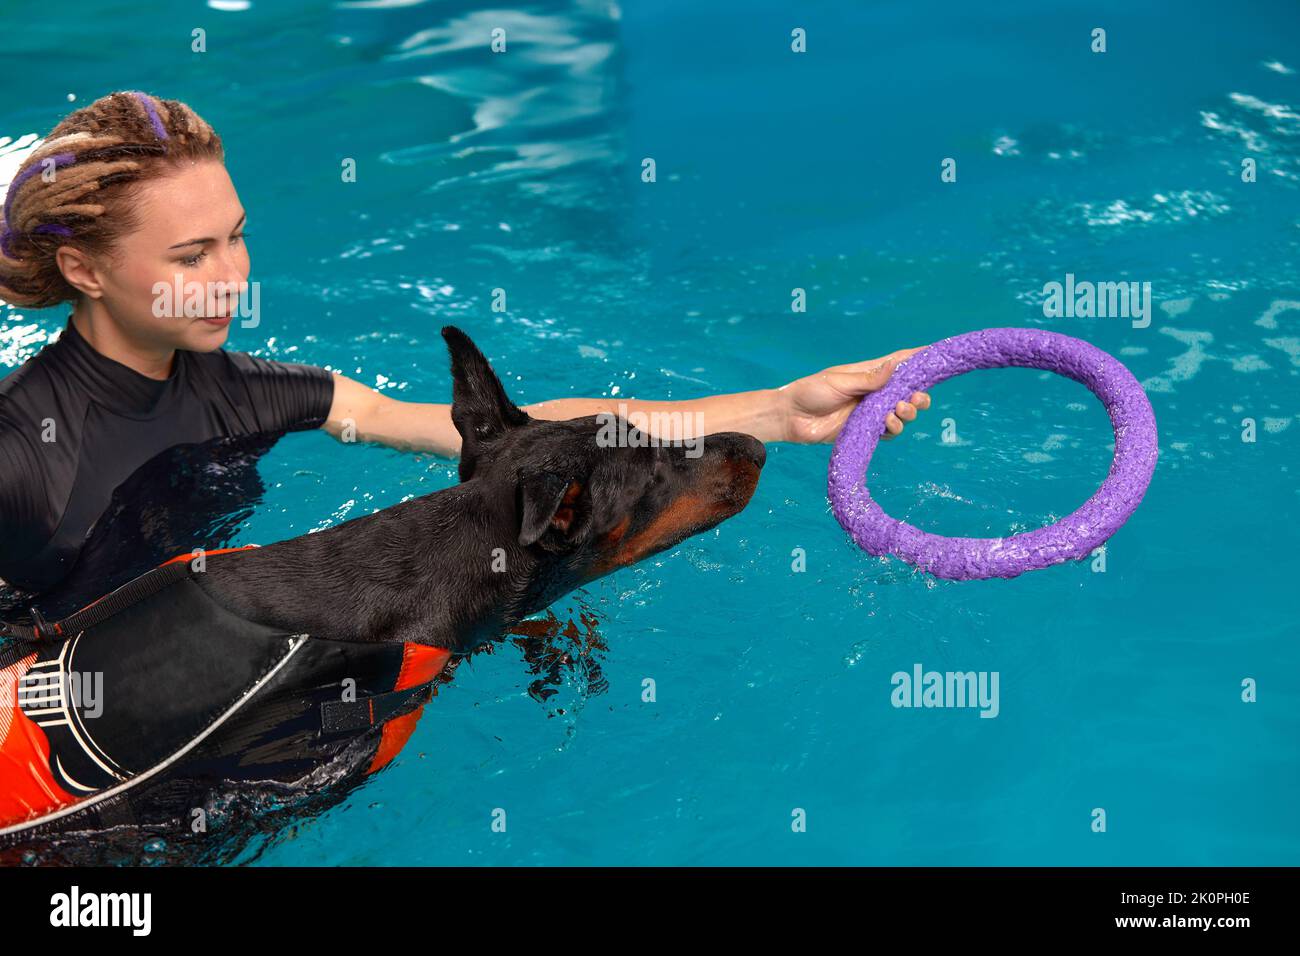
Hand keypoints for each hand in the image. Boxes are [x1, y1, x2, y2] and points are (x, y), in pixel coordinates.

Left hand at [774, 348, 931, 443]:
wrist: (791, 417)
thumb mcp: (840, 381)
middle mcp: (875, 392)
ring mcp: (871, 412)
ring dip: (906, 413)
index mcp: (870, 373)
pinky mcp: (864, 430)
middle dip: (918, 396)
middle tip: (914, 399)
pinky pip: (888, 431)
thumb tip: (894, 366)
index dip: (920, 358)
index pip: (900, 363)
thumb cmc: (811, 391)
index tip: (939, 354)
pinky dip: (892, 428)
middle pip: (908, 392)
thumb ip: (869, 379)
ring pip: (902, 414)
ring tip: (898, 411)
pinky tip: (887, 424)